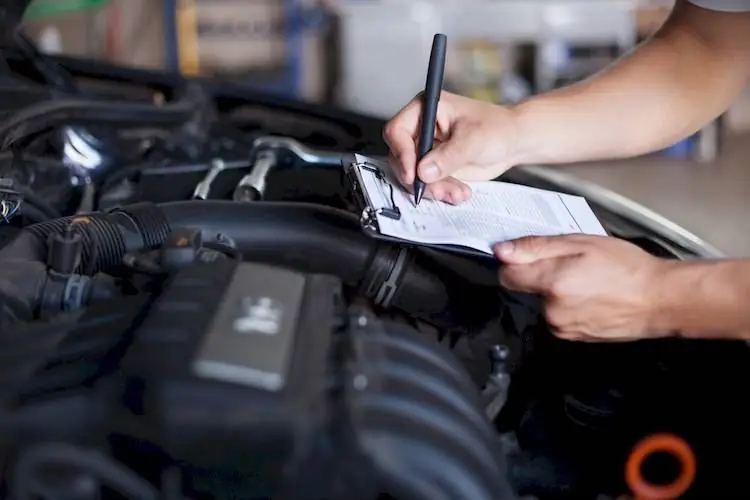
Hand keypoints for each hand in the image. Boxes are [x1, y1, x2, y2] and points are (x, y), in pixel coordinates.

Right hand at [383, 92, 521, 203]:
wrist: (513, 143)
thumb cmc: (498, 128)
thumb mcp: (474, 139)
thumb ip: (449, 155)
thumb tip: (424, 170)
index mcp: (425, 109)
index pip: (398, 130)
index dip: (402, 153)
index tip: (413, 174)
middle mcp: (421, 129)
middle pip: (401, 157)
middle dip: (419, 178)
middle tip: (436, 189)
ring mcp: (426, 150)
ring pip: (413, 175)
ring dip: (433, 188)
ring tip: (456, 192)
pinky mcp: (434, 167)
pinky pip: (427, 184)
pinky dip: (441, 192)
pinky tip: (459, 192)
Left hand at [494, 235, 672, 341]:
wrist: (660, 300)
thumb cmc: (626, 267)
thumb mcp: (581, 243)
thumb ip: (536, 247)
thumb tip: (502, 251)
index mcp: (551, 283)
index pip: (507, 276)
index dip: (515, 263)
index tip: (528, 255)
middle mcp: (552, 310)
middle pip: (529, 289)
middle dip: (544, 275)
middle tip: (574, 264)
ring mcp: (563, 327)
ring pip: (546, 304)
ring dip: (559, 292)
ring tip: (589, 281)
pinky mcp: (574, 337)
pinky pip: (560, 317)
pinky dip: (571, 306)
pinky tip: (593, 297)